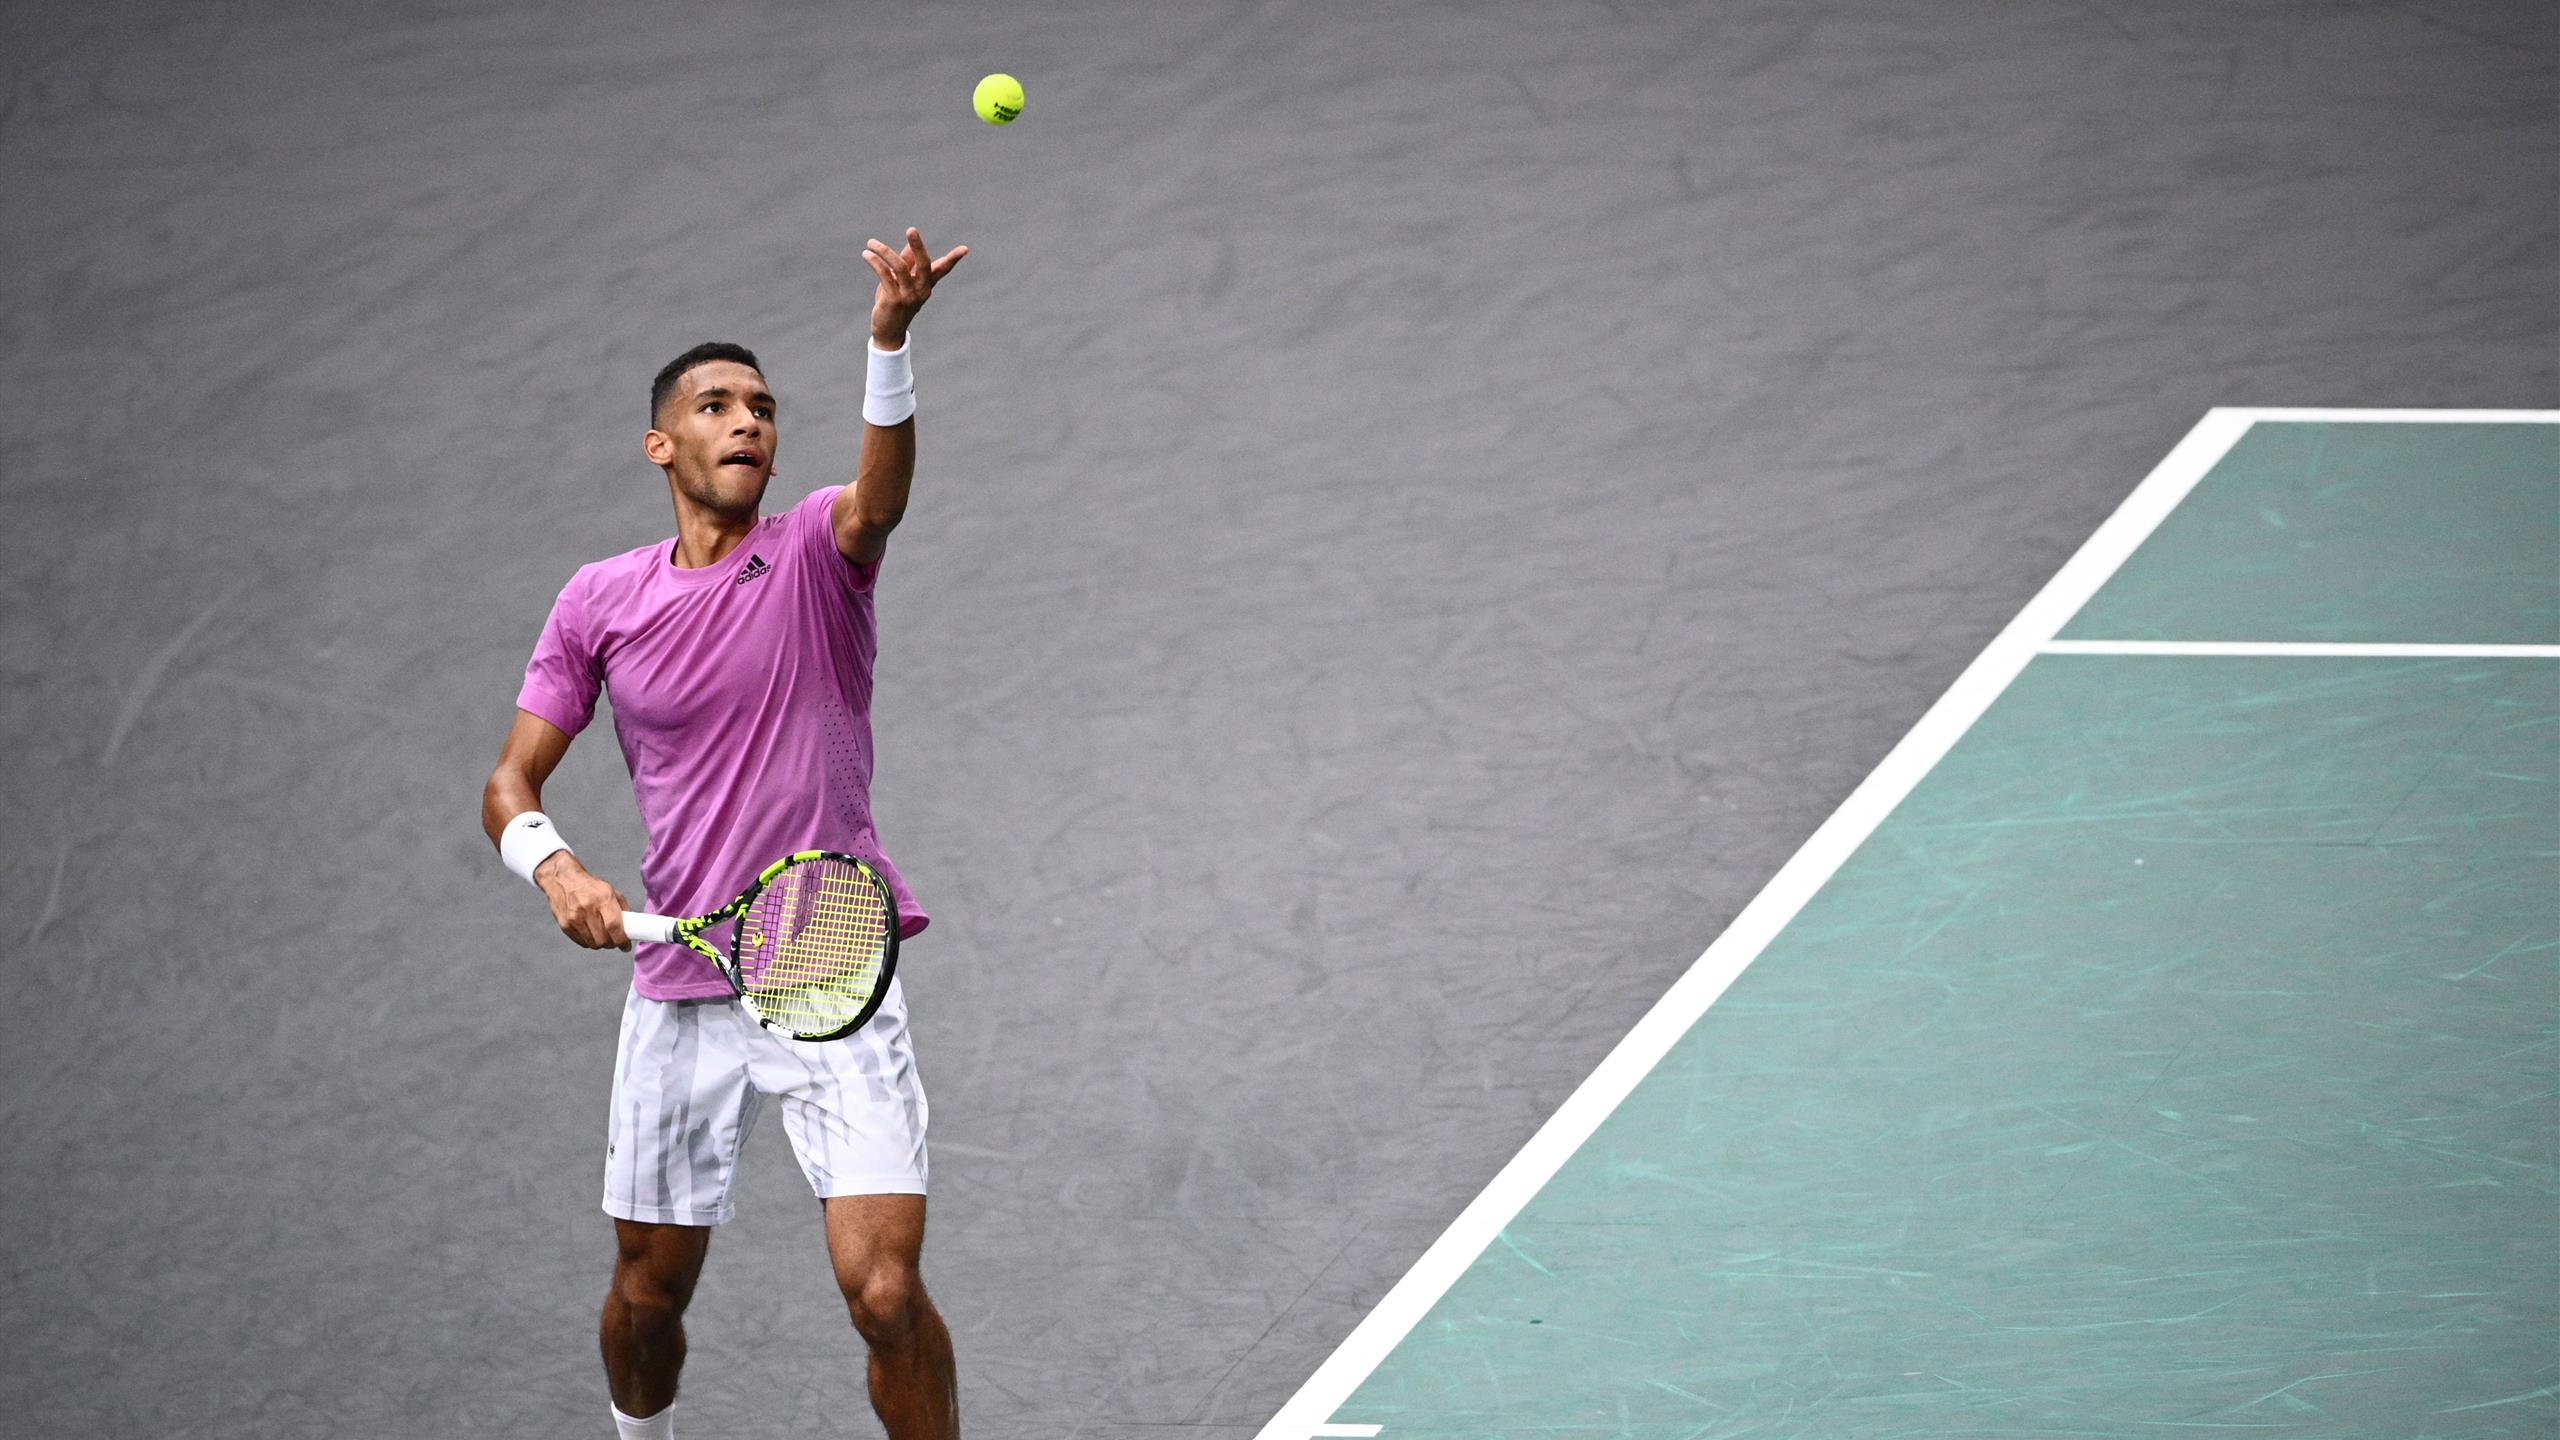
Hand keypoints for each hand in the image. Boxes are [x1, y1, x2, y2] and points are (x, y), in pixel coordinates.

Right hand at [536, 853, 632, 950]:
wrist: (562, 879)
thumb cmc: (589, 886)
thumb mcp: (610, 891)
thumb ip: (621, 909)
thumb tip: (630, 927)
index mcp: (603, 899)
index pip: (614, 926)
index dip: (622, 940)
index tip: (626, 946)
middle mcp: (588, 909)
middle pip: (603, 939)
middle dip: (611, 944)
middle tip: (614, 941)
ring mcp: (574, 918)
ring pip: (592, 943)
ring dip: (600, 944)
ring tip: (602, 937)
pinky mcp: (565, 925)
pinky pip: (581, 942)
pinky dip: (588, 942)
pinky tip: (591, 934)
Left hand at [864, 227, 967, 348]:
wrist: (888, 332)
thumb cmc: (895, 303)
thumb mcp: (902, 282)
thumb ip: (906, 263)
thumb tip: (909, 244)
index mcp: (927, 285)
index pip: (943, 269)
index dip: (953, 259)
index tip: (965, 248)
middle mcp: (921, 290)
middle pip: (923, 264)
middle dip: (918, 245)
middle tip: (911, 229)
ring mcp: (909, 296)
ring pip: (899, 267)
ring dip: (883, 252)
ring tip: (871, 243)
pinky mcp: (894, 300)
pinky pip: (885, 275)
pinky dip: (875, 262)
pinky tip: (867, 255)